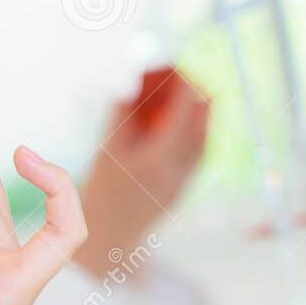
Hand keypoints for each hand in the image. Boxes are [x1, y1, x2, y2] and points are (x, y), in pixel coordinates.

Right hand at [73, 69, 208, 275]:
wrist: (107, 240)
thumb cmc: (101, 196)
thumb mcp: (106, 150)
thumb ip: (121, 114)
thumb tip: (129, 81)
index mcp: (159, 159)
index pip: (186, 108)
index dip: (183, 81)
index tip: (175, 63)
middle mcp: (180, 168)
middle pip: (202, 117)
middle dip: (192, 91)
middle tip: (178, 73)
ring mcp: (186, 178)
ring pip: (204, 133)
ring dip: (195, 110)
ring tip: (179, 92)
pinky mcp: (185, 185)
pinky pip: (199, 149)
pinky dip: (192, 129)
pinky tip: (178, 121)